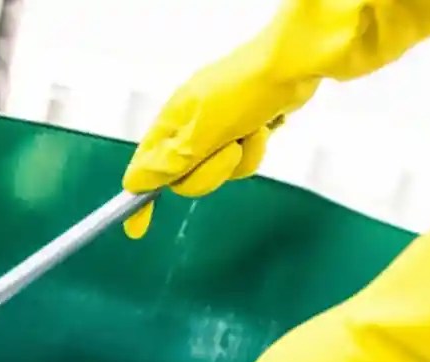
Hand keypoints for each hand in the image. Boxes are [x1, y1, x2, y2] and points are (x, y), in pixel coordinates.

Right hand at [121, 0, 429, 239]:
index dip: (141, 196)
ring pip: (219, 172)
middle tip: (229, 151)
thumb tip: (135, 183)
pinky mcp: (244, 129)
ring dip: (240, 159)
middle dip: (211, 171)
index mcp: (172, 121)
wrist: (294, 64)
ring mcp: (218, 128)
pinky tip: (264, 127)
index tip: (137, 229)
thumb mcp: (202, 132)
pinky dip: (255, 149)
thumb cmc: (244, 91)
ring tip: (252, 131)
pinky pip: (243, 160)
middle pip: (187, 176)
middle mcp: (190, 126)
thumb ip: (170, 163)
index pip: (146, 166)